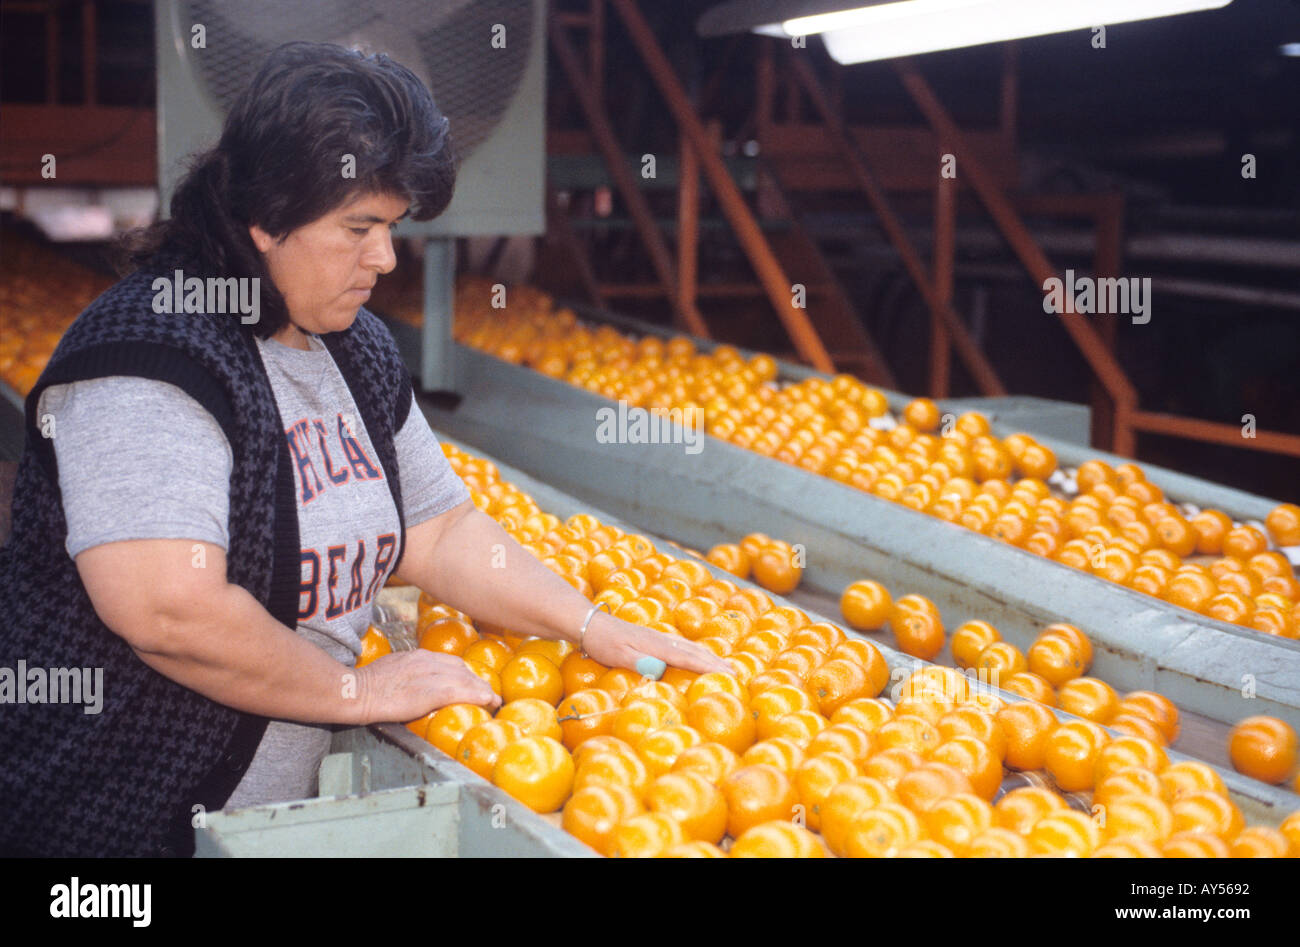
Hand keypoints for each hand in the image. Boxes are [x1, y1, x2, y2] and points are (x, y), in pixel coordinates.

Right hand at [356, 650, 500, 723]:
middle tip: (489, 696)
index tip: (474, 685)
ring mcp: (428, 675)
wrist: (354, 691)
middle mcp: (427, 661)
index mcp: (418, 656)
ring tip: (493, 701)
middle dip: (478, 682)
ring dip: (482, 691)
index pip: (452, 662)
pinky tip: (487, 701)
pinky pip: (459, 692)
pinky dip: (476, 695)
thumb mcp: (392, 670)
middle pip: (463, 669)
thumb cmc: (365, 685)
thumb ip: (408, 673)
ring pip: (465, 679)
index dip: (467, 675)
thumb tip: (415, 685)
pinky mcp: (428, 691)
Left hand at [581, 613, 734, 677]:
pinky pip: (681, 646)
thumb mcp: (617, 655)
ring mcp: (658, 638)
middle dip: (716, 662)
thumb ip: (638, 662)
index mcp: (657, 645)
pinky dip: (695, 652)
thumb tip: (660, 670)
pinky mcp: (653, 639)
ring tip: (724, 666)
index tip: (728, 677)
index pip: (688, 658)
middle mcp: (662, 640)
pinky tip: (696, 656)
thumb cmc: (602, 642)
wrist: (590, 624)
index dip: (709, 668)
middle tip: (736, 674)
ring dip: (709, 656)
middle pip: (695, 651)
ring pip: (690, 647)